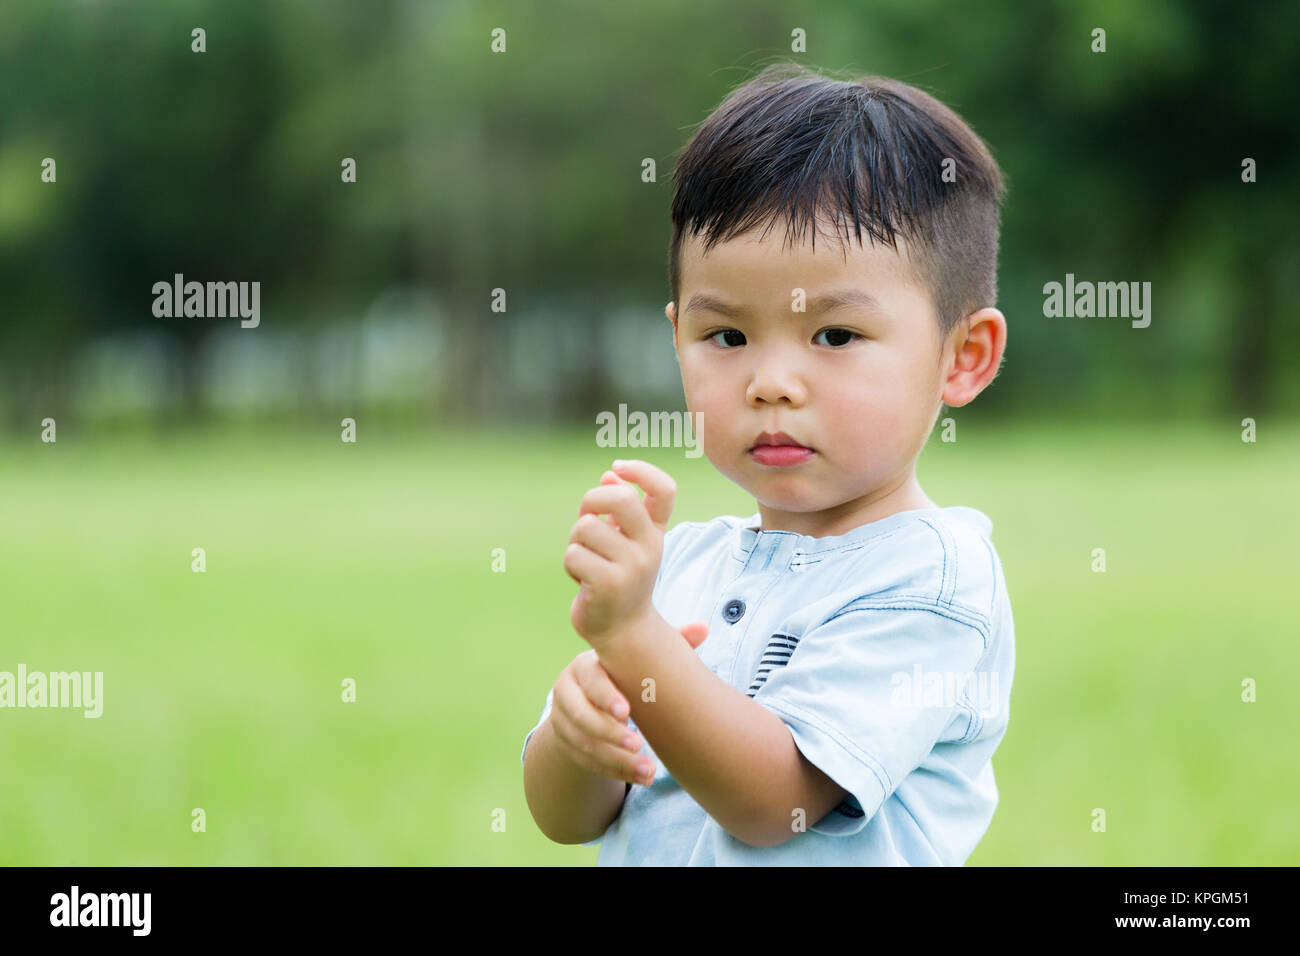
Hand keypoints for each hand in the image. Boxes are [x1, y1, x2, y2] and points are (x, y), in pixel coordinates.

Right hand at [548, 621, 708, 786]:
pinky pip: (586, 762)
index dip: (606, 696)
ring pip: (585, 744)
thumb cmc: (620, 673)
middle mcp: (566, 691)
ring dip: (617, 761)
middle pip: (581, 715)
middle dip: (610, 733)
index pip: (591, 680)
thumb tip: (704, 627)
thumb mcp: (636, 658)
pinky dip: (614, 772)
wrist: (585, 698)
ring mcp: (561, 719)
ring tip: (649, 771)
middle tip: (639, 745)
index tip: (628, 712)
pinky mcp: (565, 743)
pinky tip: (642, 778)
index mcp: (584, 666)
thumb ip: (669, 642)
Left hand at [563, 459, 676, 647]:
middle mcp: (650, 547)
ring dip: (575, 541)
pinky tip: (582, 580)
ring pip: (586, 527)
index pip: (664, 490)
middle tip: (587, 518)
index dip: (642, 471)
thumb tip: (609, 476)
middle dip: (592, 500)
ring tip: (585, 561)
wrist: (623, 631)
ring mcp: (631, 567)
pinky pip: (574, 555)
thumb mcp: (624, 542)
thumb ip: (618, 509)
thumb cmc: (618, 579)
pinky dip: (571, 565)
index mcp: (656, 533)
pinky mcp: (608, 584)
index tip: (617, 468)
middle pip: (621, 498)